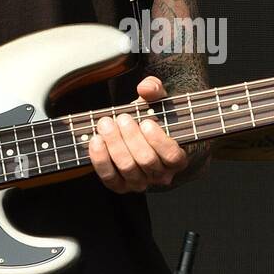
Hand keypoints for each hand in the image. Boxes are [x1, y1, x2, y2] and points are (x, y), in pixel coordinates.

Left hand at [88, 76, 187, 192]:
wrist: (139, 139)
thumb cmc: (152, 120)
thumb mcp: (157, 101)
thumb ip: (156, 90)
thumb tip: (146, 87)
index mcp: (177, 159)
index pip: (173, 156)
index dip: (159, 140)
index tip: (146, 122)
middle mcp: (160, 175)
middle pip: (147, 160)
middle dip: (131, 137)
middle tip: (122, 118)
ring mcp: (140, 182)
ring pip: (127, 167)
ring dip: (115, 143)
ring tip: (106, 124)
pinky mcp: (119, 185)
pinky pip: (109, 177)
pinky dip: (100, 159)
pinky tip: (96, 140)